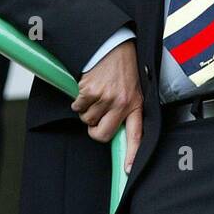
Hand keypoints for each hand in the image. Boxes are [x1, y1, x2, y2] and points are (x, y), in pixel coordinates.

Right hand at [71, 39, 143, 172]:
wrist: (112, 44)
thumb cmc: (122, 67)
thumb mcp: (133, 88)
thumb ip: (127, 108)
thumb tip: (114, 130)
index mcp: (136, 105)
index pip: (136, 135)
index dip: (131, 154)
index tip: (127, 170)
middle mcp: (122, 104)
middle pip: (102, 134)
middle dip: (94, 130)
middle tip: (94, 120)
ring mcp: (106, 98)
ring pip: (87, 120)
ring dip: (86, 110)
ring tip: (95, 94)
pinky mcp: (91, 91)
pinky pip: (78, 106)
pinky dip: (78, 100)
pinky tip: (87, 88)